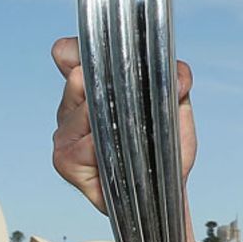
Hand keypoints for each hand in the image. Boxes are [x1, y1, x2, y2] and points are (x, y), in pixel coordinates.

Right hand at [51, 36, 197, 211]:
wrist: (163, 190)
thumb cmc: (165, 147)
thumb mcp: (177, 107)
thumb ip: (177, 80)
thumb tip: (178, 77)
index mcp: (90, 85)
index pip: (67, 53)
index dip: (80, 51)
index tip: (106, 60)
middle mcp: (71, 106)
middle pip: (78, 80)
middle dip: (112, 90)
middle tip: (135, 111)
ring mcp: (64, 133)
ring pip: (84, 112)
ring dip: (113, 123)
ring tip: (130, 139)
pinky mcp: (65, 160)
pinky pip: (86, 146)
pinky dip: (108, 150)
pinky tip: (119, 159)